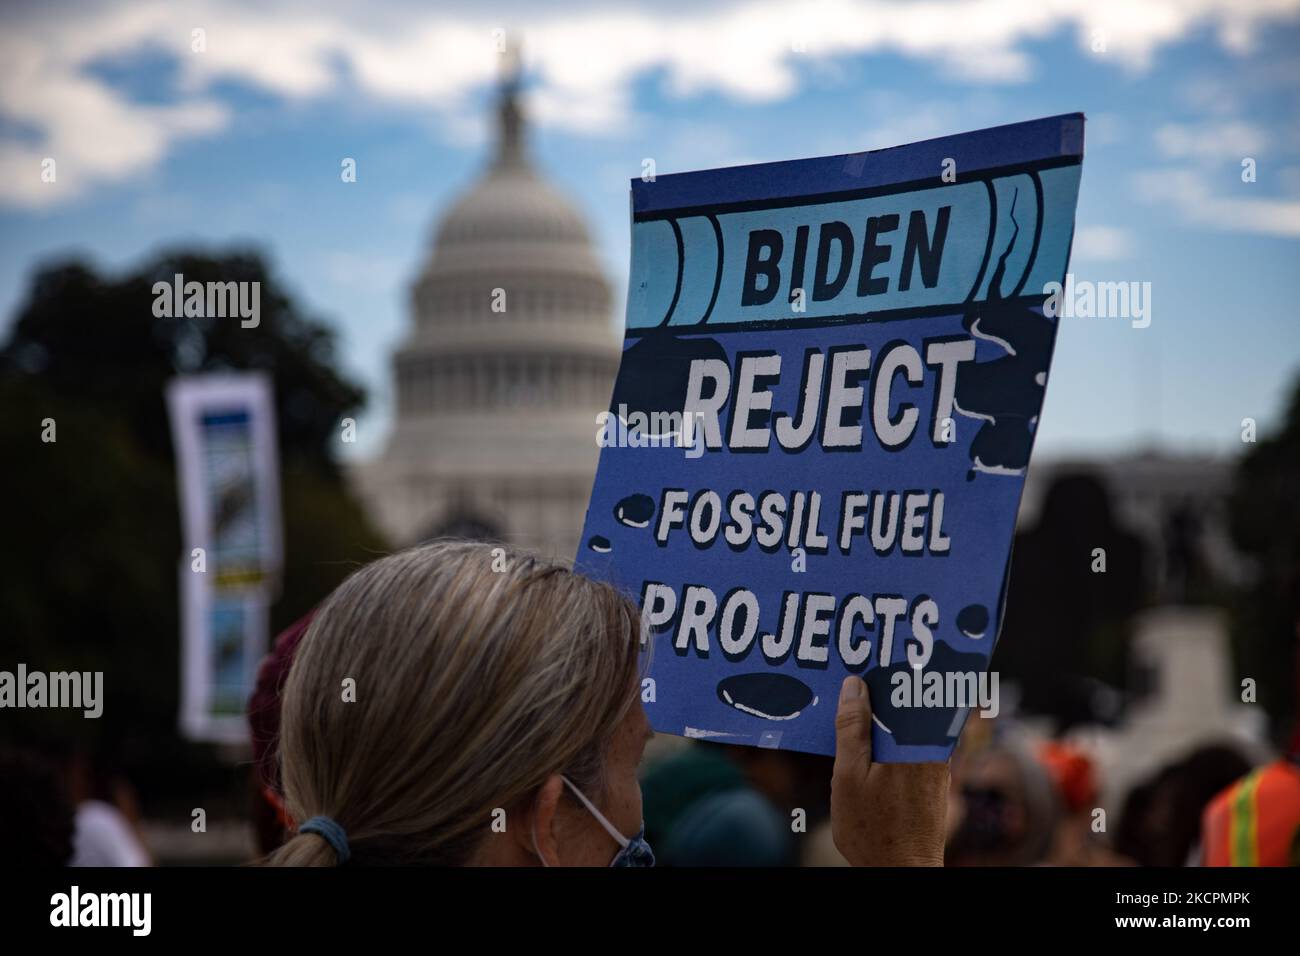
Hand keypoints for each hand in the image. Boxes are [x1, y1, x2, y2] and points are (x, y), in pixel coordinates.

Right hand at [831, 675, 948, 865]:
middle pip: (914, 697)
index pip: (915, 684)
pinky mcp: (932, 776)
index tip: (881, 639)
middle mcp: (933, 746)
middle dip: (892, 676)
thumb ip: (853, 728)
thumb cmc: (873, 828)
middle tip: (863, 658)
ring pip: (912, 718)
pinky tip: (869, 729)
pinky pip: (913, 738)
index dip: (899, 659)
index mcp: (915, 740)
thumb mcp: (850, 774)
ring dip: (891, 702)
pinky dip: (894, 728)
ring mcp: (935, 761)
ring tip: (860, 688)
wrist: (900, 870)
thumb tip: (854, 685)